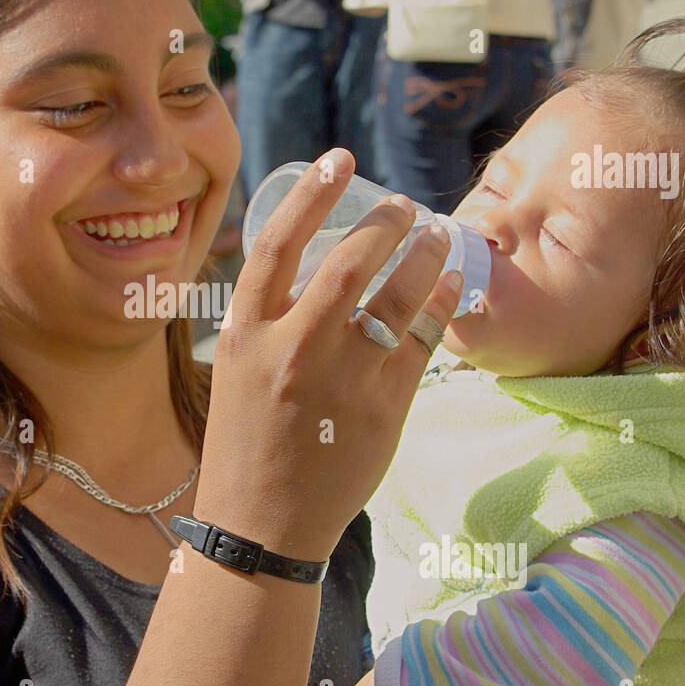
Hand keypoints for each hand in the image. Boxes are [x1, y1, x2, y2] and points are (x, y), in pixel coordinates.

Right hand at [196, 147, 462, 559]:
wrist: (259, 526)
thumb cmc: (245, 443)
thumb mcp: (237, 370)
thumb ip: (271, 320)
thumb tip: (319, 263)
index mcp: (244, 334)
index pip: (277, 244)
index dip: (309, 193)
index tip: (338, 159)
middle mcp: (291, 350)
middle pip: (346, 261)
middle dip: (382, 222)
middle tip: (403, 204)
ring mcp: (341, 381)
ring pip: (396, 297)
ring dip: (422, 256)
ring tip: (435, 234)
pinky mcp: (382, 410)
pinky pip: (422, 343)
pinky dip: (438, 307)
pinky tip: (447, 287)